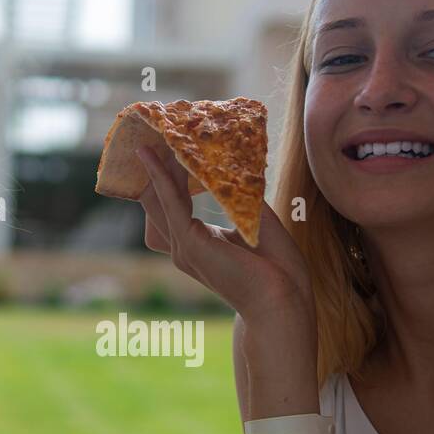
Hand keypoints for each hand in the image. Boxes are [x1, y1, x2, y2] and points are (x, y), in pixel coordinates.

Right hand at [136, 146, 313, 329]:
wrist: (283, 302)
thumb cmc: (277, 269)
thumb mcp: (254, 222)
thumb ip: (238, 197)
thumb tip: (233, 166)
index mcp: (197, 245)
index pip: (172, 206)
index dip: (166, 178)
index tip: (167, 148)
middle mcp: (184, 247)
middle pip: (156, 200)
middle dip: (152, 167)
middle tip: (151, 131)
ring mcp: (183, 247)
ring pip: (160, 197)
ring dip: (156, 163)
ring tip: (153, 132)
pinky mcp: (190, 243)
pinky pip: (170, 202)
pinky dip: (159, 176)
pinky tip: (152, 153)